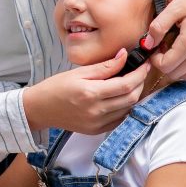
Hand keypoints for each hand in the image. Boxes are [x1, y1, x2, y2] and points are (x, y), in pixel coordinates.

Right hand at [23, 50, 149, 133]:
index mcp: (90, 93)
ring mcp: (97, 123)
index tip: (145, 64)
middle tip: (140, 72)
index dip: (139, 74)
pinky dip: (125, 108)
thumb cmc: (56, 87)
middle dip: (140, 84)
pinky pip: (120, 120)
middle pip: (131, 98)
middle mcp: (96, 111)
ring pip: (128, 110)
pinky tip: (121, 98)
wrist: (40, 109)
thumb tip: (124, 56)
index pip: (126, 85)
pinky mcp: (97, 130)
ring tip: (131, 83)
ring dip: (134, 96)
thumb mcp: (79, 72)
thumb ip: (105, 66)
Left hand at [144, 0, 185, 82]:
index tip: (155, 49)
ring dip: (179, 68)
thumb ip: (159, 27)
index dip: (155, 60)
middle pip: (176, 74)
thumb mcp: (175, 7)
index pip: (165, 66)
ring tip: (176, 52)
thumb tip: (148, 44)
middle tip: (164, 50)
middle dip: (165, 65)